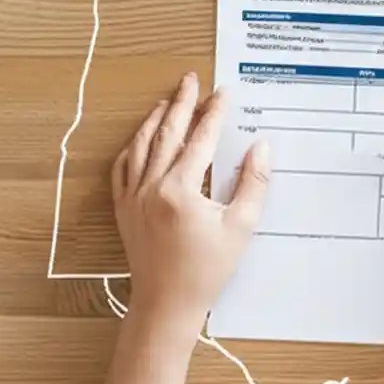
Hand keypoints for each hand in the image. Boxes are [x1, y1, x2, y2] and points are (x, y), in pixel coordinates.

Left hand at [112, 72, 269, 345]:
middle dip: (182, 103)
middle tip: (191, 80)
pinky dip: (132, 148)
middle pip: (168, 133)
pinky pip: (122, 168)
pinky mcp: (123, 209)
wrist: (167, 303)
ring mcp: (133, 197)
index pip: (201, 139)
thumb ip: (252, 184)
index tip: (224, 93)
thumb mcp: (240, 227)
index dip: (214, 113)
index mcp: (181, 190)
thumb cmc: (206, 271)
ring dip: (155, 120)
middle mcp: (152, 187)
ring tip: (168, 102)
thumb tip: (261, 148)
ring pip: (141, 146)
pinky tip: (141, 139)